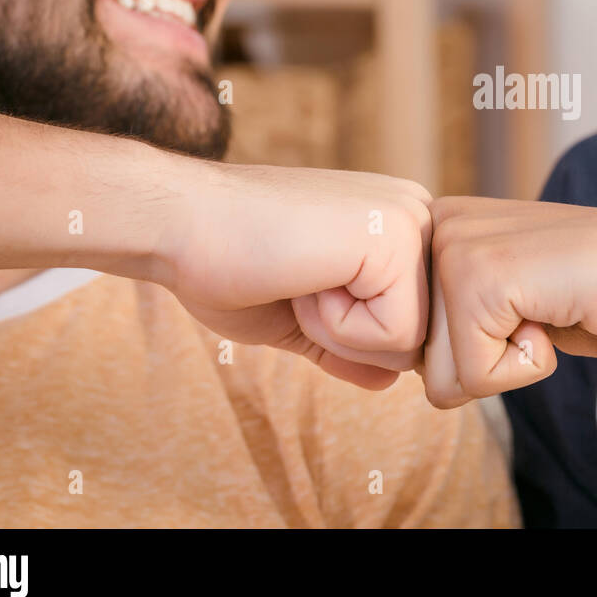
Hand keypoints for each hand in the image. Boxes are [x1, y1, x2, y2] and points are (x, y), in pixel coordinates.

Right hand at [156, 160, 432, 390]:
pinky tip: (303, 278)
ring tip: (300, 278)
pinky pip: (394, 335)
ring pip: (411, 343)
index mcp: (395, 225)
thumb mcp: (300, 314)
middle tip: (297, 282)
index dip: (347, 334)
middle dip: (348, 338)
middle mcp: (416, 215)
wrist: (179, 223)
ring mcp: (411, 223)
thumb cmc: (228, 262)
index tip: (298, 284)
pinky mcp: (397, 241)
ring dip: (340, 333)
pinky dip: (336, 327)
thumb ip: (348, 344)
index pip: (408, 324)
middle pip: (418, 338)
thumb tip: (391, 381)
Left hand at [421, 197, 596, 407]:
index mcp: (439, 228)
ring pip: (442, 378)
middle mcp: (436, 228)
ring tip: (552, 306)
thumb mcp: (511, 302)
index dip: (476, 353)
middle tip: (545, 307)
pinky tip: (561, 311)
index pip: (411, 344)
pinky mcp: (479, 278)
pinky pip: (475, 378)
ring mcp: (455, 248)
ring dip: (508, 365)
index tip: (530, 306)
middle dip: (487, 362)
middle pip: (419, 365)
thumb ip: (455, 317)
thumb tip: (397, 360)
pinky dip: (529, 368)